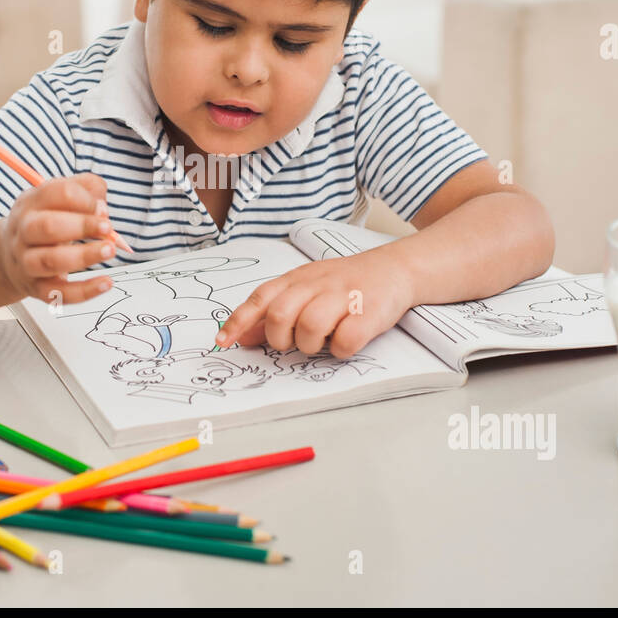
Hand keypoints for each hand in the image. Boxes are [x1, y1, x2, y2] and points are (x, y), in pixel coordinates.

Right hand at [0, 173, 115, 304]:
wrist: (7, 257)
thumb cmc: (43, 222)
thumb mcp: (59, 197)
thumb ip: (86, 189)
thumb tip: (101, 208)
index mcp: (31, 203)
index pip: (56, 194)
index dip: (84, 199)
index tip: (101, 208)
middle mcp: (24, 231)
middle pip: (48, 227)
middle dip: (82, 226)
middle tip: (107, 228)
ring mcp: (27, 262)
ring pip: (51, 261)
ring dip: (84, 256)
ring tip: (109, 250)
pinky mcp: (36, 288)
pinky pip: (59, 294)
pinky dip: (85, 291)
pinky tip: (105, 283)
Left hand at [214, 250, 412, 358]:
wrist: (394, 268)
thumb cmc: (344, 282)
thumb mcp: (304, 288)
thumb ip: (273, 309)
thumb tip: (241, 335)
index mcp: (297, 279)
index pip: (260, 298)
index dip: (238, 321)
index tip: (222, 342)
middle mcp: (316, 284)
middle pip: (280, 316)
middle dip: (280, 339)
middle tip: (293, 342)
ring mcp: (342, 297)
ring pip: (310, 328)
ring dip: (312, 345)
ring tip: (323, 339)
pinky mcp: (368, 313)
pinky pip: (344, 342)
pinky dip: (341, 349)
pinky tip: (346, 340)